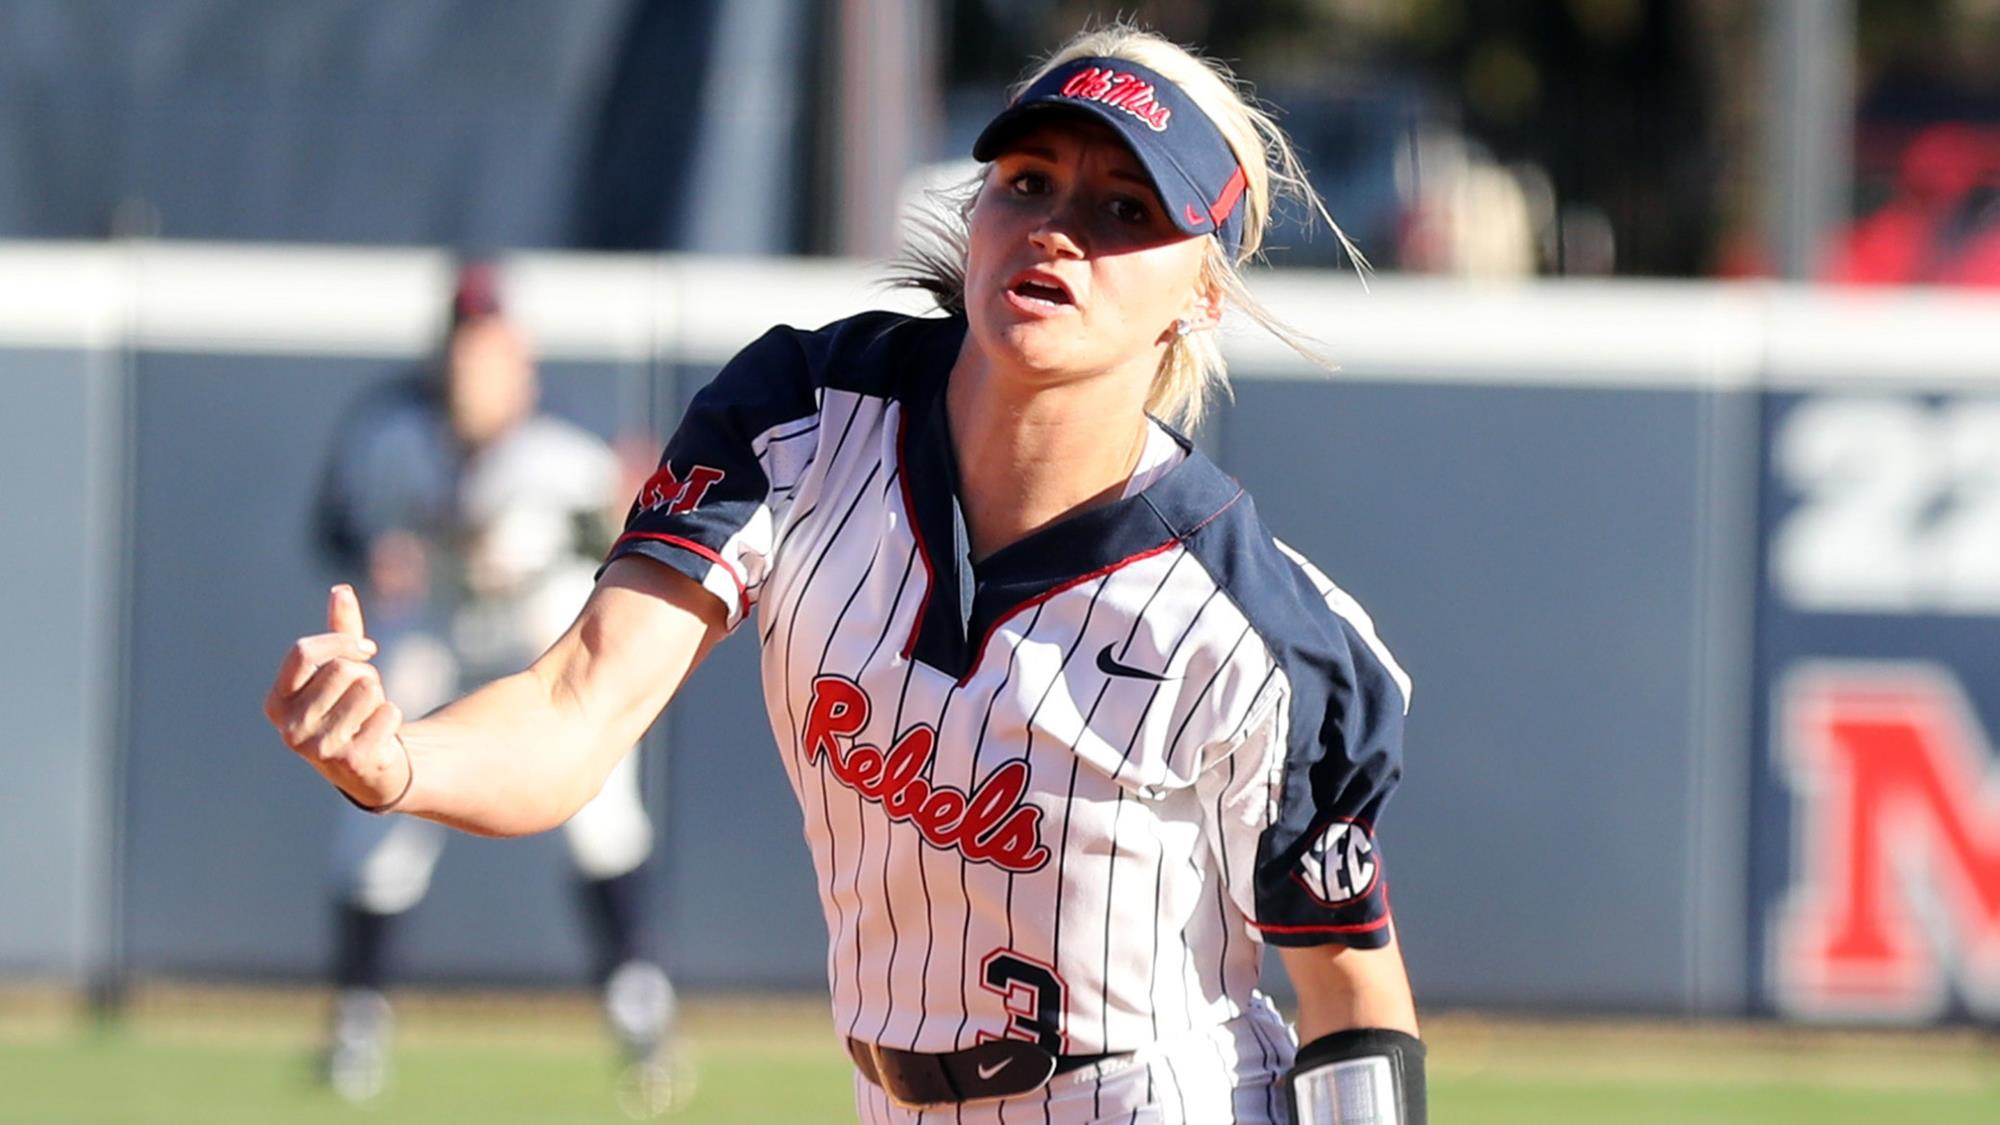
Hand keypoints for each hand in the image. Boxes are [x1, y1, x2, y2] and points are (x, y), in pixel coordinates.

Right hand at [265, 584, 411, 809]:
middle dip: (366, 675)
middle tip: (365, 698)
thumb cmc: (350, 711)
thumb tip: (341, 590)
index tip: (368, 649)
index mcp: (278, 701)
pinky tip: (380, 736)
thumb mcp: (342, 672)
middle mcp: (289, 727)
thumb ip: (340, 633)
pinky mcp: (351, 763)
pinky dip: (392, 718)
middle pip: (343, 669)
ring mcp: (318, 749)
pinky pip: (388, 714)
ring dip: (379, 698)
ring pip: (367, 689)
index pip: (303, 652)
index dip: (341, 642)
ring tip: (369, 717)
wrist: (371, 769)